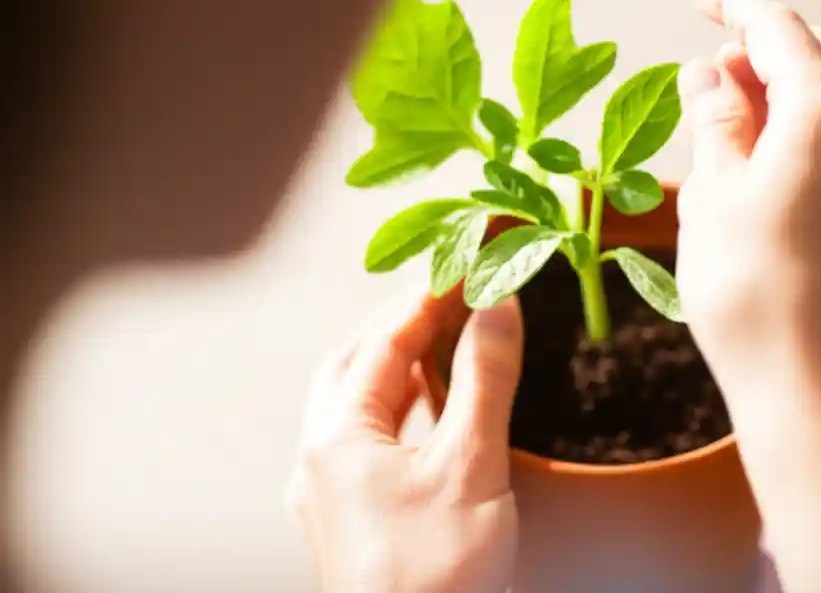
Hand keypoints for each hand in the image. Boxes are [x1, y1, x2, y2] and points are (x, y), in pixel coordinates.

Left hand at [285, 289, 522, 592]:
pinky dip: (407, 411)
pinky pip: (374, 444)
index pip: (383, 341)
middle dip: (404, 325)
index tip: (469, 263)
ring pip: (362, 407)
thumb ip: (484, 379)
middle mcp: (321, 461)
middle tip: (453, 292)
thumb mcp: (471, 465)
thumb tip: (496, 305)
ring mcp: (332, 494)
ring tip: (448, 339)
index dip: (428, 296)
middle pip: (357, 367)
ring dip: (403, 367)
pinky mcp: (355, 521)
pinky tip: (438, 412)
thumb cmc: (435, 578)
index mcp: (335, 438)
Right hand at [676, 0, 820, 416]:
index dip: (732, 4)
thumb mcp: (714, 197)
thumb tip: (713, 73)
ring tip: (740, 121)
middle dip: (765, 47)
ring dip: (794, 90)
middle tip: (711, 71)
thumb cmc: (756, 297)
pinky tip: (782, 166)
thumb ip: (717, 120)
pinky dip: (820, 130)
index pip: (777, 28)